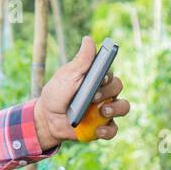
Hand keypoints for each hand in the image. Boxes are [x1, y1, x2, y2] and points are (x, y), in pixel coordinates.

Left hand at [33, 36, 129, 150]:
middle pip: (118, 87)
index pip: (109, 73)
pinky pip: (113, 129)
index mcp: (96, 78)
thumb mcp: (66, 77)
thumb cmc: (57, 94)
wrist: (47, 119)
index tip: (101, 77)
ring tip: (103, 111)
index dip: (108, 75)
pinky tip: (98, 129)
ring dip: (116, 108)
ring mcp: (105, 110)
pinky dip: (108, 130)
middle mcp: (104, 93)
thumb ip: (80, 62)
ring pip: (123, 106)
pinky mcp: (102, 127)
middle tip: (94, 96)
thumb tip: (89, 39)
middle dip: (108, 91)